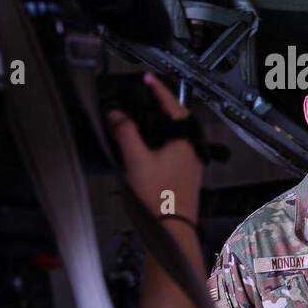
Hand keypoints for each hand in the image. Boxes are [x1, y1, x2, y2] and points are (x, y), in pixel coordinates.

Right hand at [106, 73, 203, 218]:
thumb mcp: (136, 159)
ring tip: (142, 118)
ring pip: (176, 134)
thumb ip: (125, 133)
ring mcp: (192, 161)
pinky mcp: (187, 174)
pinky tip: (148, 147)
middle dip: (160, 106)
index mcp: (185, 138)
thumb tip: (116, 114)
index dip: (157, 89)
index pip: (171, 104)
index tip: (146, 78)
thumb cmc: (158, 196)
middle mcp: (192, 147)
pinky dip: (162, 141)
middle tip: (144, 96)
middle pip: (177, 118)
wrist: (172, 230)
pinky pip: (175, 148)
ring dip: (160, 124)